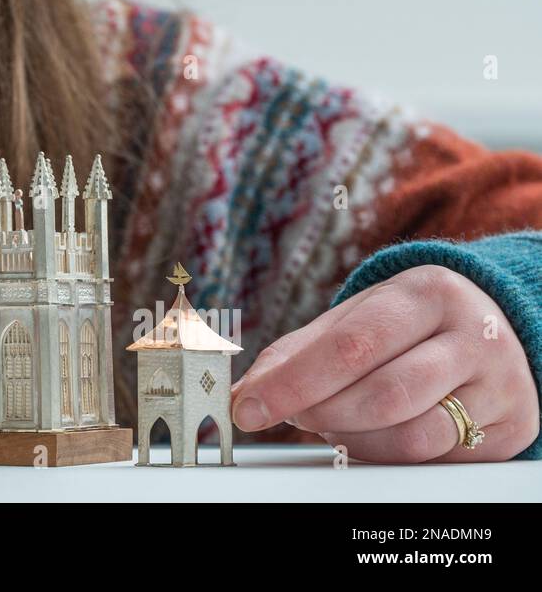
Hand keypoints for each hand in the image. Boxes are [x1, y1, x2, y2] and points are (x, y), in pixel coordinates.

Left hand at [230, 264, 538, 461]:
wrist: (489, 326)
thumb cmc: (406, 323)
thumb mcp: (355, 316)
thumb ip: (295, 353)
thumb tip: (242, 394)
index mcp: (426, 293)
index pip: (351, 345)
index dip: (293, 383)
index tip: (249, 407)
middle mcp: (473, 336)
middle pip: (383, 395)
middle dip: (322, 413)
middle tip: (293, 415)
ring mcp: (499, 386)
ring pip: (412, 436)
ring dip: (353, 440)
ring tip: (332, 423)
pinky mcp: (510, 429)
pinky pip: (435, 460)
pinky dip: (387, 455)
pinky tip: (370, 436)